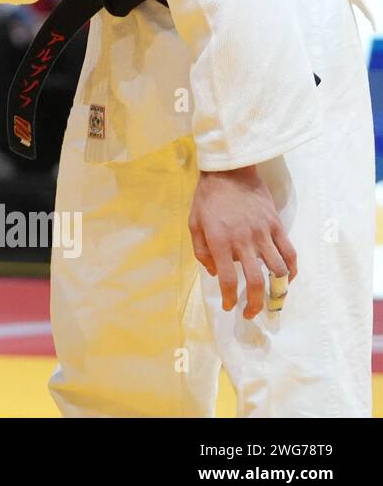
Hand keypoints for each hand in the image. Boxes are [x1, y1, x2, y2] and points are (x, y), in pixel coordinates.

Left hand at [189, 165, 296, 319]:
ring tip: (273, 300)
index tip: (230, 307)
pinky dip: (291, 269)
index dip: (229, 297)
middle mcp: (243, 240)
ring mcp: (263, 233)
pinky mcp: (277, 226)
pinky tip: (287, 279)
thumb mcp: (194, 224)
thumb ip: (201, 251)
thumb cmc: (208, 199)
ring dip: (277, 290)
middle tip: (251, 313)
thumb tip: (214, 273)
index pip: (226, 277)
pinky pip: (289, 252)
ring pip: (277, 269)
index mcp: (219, 240)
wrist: (230, 172)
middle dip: (254, 303)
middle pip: (254, 280)